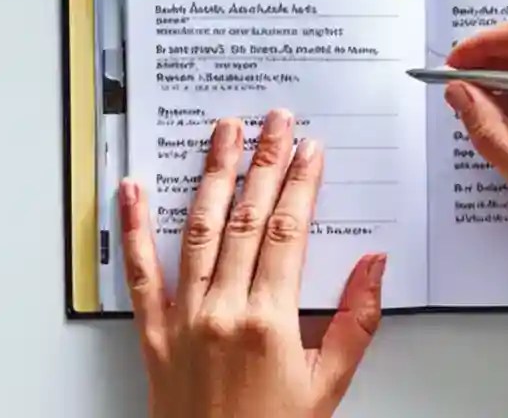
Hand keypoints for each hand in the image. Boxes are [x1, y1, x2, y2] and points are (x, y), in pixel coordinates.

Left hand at [120, 110, 386, 417]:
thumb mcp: (328, 386)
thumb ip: (356, 322)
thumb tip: (374, 266)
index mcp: (269, 321)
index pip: (287, 232)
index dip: (301, 184)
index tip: (311, 151)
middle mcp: (222, 311)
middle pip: (245, 219)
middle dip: (264, 162)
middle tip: (275, 122)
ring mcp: (184, 319)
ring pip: (197, 231)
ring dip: (210, 175)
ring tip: (222, 134)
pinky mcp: (153, 334)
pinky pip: (139, 273)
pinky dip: (133, 228)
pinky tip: (133, 191)